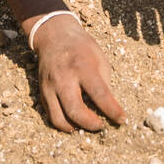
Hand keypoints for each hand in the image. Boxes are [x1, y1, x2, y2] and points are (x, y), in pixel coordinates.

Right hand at [30, 13, 125, 132]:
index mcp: (82, 66)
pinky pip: (51, 115)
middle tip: (102, 125)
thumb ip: (104, 82)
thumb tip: (108, 107)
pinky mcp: (41, 92)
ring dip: (75, 128)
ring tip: (87, 125)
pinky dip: (63, 123)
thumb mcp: (99, 58)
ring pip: (59, 118)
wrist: (54, 36)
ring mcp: (49, 86)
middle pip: (75, 110)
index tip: (122, 120)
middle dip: (91, 124)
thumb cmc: (81, 48)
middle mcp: (63, 77)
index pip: (99, 93)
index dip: (112, 110)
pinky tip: (74, 121)